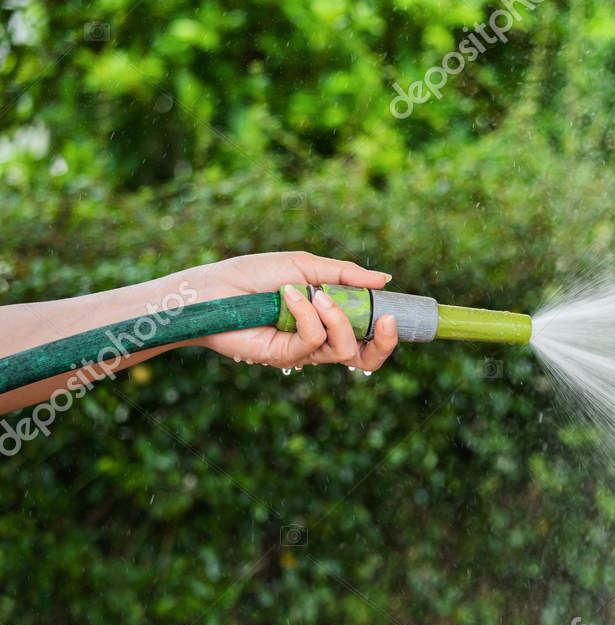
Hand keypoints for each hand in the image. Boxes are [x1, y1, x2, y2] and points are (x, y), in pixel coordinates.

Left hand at [187, 251, 398, 372]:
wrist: (213, 287)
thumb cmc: (254, 274)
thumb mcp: (306, 266)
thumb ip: (345, 275)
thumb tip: (386, 280)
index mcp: (328, 319)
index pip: (367, 336)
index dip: (386, 333)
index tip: (392, 312)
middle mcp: (319, 340)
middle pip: (365, 358)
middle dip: (382, 343)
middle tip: (385, 320)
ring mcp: (303, 351)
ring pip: (344, 350)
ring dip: (338, 318)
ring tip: (317, 295)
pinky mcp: (285, 358)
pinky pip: (313, 341)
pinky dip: (308, 315)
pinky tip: (290, 295)